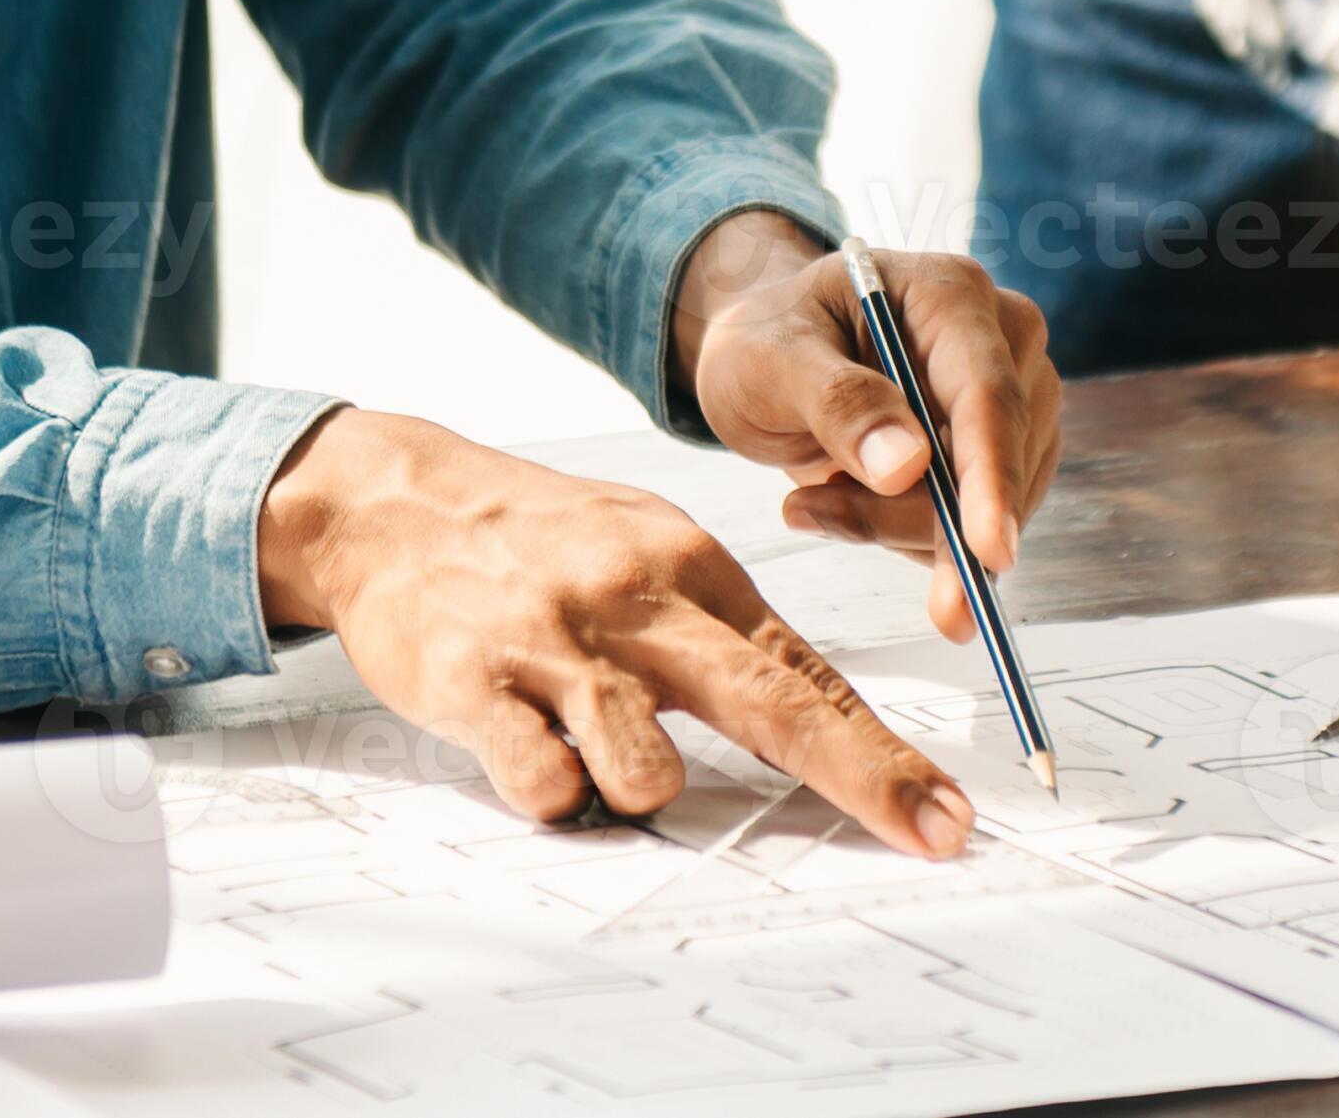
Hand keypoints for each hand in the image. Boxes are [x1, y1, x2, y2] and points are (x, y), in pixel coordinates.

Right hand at [256, 407, 980, 856]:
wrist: (392, 506)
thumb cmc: (540, 541)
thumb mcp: (648, 555)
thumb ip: (727, 636)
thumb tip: (823, 723)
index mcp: (691, 568)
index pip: (806, 675)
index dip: (882, 754)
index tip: (947, 815)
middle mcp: (635, 600)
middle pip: (770, 707)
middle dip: (861, 779)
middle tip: (925, 833)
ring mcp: (555, 643)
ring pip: (644, 769)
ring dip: (635, 788)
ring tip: (588, 747)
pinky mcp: (473, 685)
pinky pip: (541, 784)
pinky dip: (550, 792)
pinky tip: (527, 748)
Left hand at [670, 213, 1063, 642]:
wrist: (773, 357)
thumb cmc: (769, 338)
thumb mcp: (771, 358)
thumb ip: (837, 402)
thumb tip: (906, 467)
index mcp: (953, 295)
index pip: (989, 395)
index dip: (992, 477)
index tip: (989, 552)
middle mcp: (1003, 342)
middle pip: (988, 464)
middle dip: (902, 512)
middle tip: (805, 507)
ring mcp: (1014, 403)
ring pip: (980, 510)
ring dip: (890, 524)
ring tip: (815, 492)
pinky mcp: (1004, 458)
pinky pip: (966, 531)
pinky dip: (900, 534)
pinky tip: (846, 497)